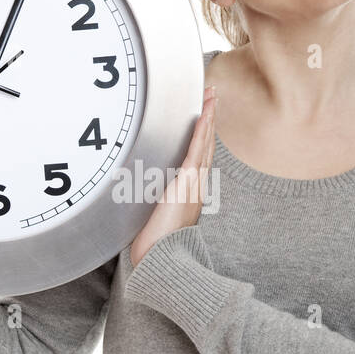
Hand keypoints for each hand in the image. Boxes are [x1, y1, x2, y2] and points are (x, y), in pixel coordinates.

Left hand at [129, 86, 215, 268]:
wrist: (160, 259)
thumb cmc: (155, 243)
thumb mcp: (155, 213)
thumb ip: (155, 196)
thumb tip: (140, 184)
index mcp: (190, 191)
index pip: (200, 155)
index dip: (205, 132)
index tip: (206, 113)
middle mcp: (196, 185)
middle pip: (208, 144)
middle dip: (211, 118)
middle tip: (214, 93)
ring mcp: (194, 183)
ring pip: (206, 143)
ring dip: (209, 117)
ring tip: (212, 95)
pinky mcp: (186, 183)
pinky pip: (197, 151)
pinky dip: (203, 130)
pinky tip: (205, 114)